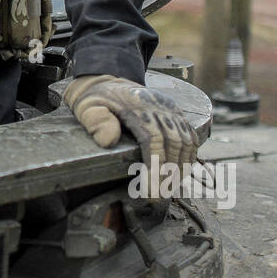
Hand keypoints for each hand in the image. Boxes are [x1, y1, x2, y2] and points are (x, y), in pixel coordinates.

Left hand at [63, 73, 197, 196]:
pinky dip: (189, 156)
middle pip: (173, 144)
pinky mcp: (175, 112)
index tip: (153, 193)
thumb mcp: (87, 106)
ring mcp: (169, 109)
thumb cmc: (95, 98)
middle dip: (169, 175)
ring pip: (185, 141)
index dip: (156, 168)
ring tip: (169, 190)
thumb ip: (96, 121)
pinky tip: (180, 174)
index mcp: (136, 107)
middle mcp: (158, 107)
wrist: (106, 78)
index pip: (152, 141)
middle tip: (160, 199)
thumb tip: (108, 141)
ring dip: (180, 168)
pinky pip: (189, 135)